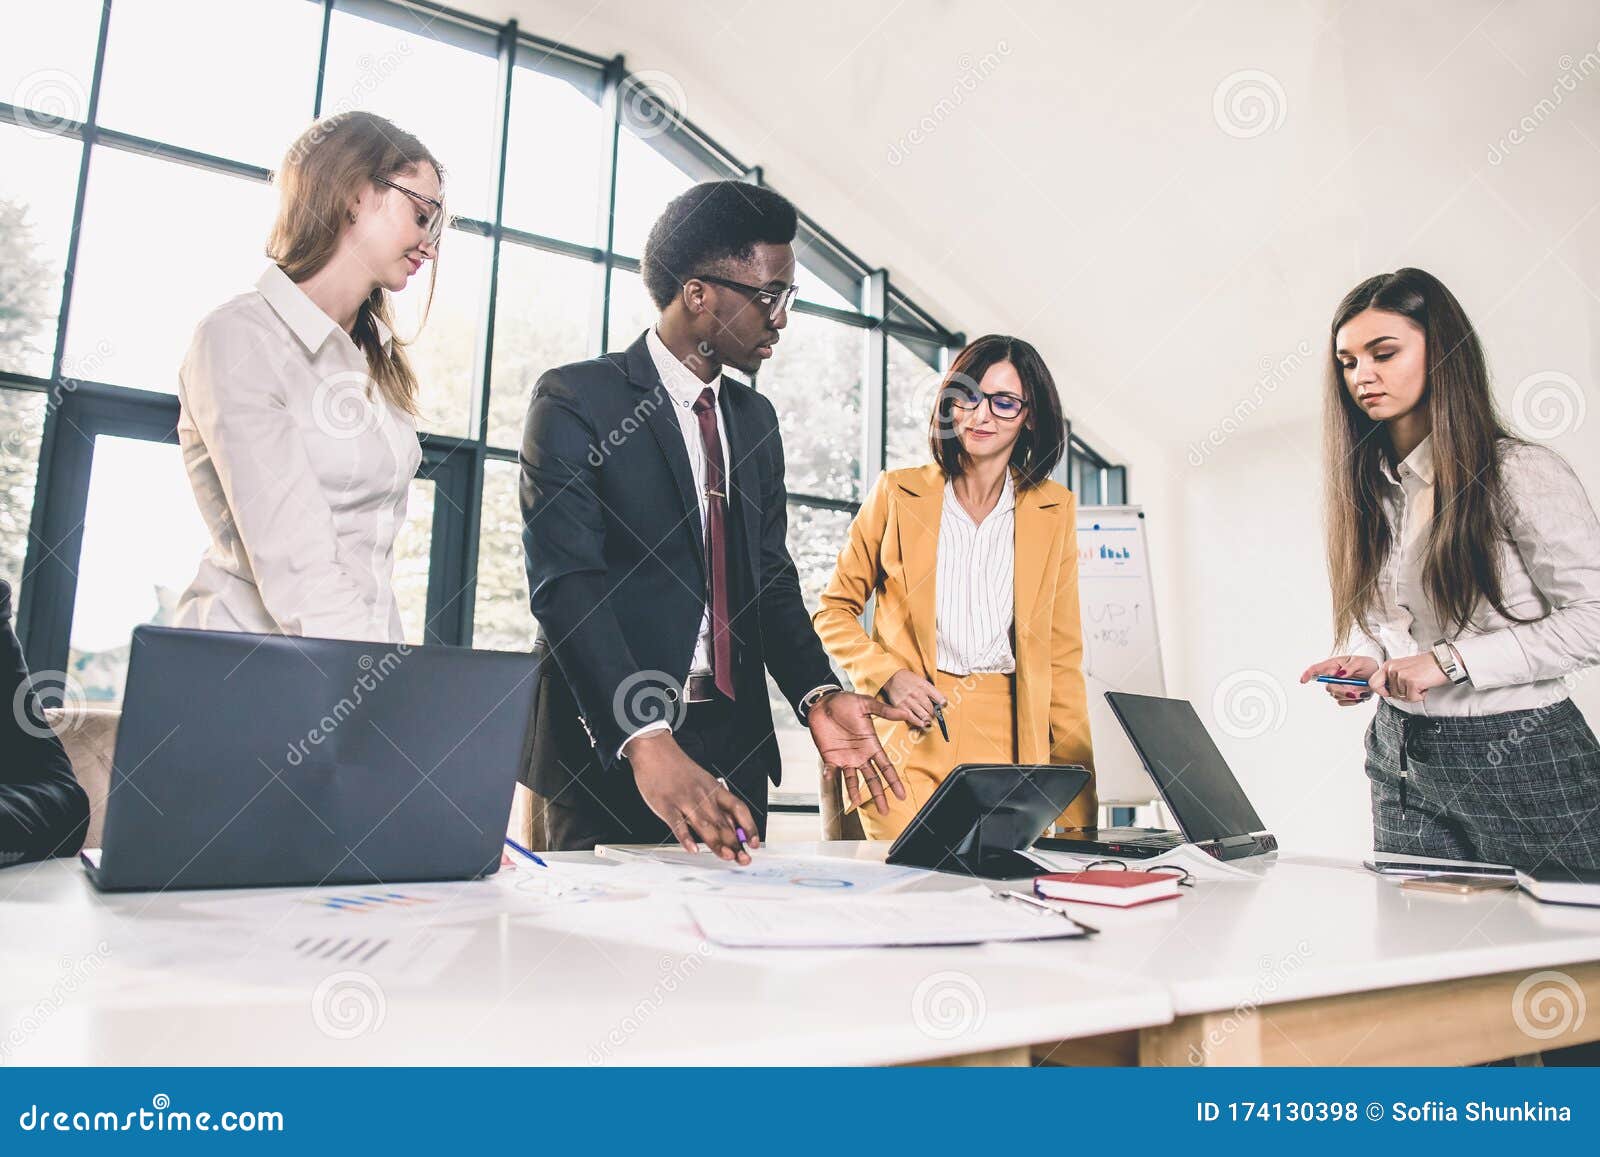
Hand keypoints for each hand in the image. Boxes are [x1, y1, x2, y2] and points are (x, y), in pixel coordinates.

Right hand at [623, 731, 759, 862]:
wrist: (656, 751)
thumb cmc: (680, 769)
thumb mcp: (706, 782)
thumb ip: (718, 805)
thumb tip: (733, 826)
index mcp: (715, 790)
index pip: (738, 809)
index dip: (749, 827)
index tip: (754, 843)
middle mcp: (703, 796)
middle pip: (723, 822)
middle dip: (735, 843)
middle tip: (743, 860)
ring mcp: (685, 801)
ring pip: (704, 825)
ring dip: (717, 843)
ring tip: (727, 856)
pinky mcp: (666, 806)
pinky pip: (677, 824)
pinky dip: (686, 837)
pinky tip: (693, 848)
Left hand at [807, 691, 916, 815]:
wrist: (824, 702)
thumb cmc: (846, 702)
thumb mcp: (867, 705)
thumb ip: (884, 711)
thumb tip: (905, 712)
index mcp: (872, 745)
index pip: (886, 767)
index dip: (893, 781)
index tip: (901, 795)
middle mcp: (860, 755)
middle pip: (873, 780)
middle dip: (879, 795)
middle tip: (885, 811)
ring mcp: (845, 758)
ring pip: (853, 780)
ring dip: (855, 792)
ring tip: (857, 803)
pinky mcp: (830, 756)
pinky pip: (831, 770)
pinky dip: (830, 775)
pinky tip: (830, 779)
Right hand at [881, 669, 946, 730]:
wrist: (891, 677)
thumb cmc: (908, 679)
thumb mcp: (922, 680)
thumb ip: (931, 691)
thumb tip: (941, 702)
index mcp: (925, 686)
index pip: (940, 699)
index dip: (943, 704)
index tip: (942, 706)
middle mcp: (918, 694)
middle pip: (932, 710)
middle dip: (934, 714)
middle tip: (933, 714)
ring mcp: (909, 701)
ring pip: (924, 716)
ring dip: (928, 719)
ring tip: (928, 719)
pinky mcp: (901, 708)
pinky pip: (913, 719)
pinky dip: (919, 723)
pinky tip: (922, 723)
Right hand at [1299, 655, 1379, 706]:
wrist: (1377, 676)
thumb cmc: (1367, 665)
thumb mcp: (1361, 662)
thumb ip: (1349, 667)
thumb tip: (1339, 674)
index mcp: (1334, 665)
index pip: (1316, 669)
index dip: (1308, 674)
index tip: (1303, 680)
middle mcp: (1333, 677)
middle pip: (1328, 687)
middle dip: (1341, 691)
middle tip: (1355, 692)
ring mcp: (1337, 687)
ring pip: (1336, 696)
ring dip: (1350, 696)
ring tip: (1363, 691)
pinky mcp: (1343, 696)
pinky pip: (1343, 702)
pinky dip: (1353, 701)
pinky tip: (1360, 695)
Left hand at [1370, 653, 1449, 702]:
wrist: (1443, 662)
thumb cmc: (1426, 666)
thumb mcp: (1403, 668)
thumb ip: (1392, 678)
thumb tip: (1385, 691)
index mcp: (1389, 665)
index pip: (1373, 683)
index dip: (1381, 692)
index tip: (1390, 692)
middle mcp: (1392, 669)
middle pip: (1390, 693)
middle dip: (1401, 694)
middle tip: (1411, 687)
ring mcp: (1401, 675)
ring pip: (1401, 697)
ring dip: (1413, 694)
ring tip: (1420, 683)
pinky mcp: (1411, 681)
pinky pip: (1412, 698)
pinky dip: (1420, 696)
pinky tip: (1424, 686)